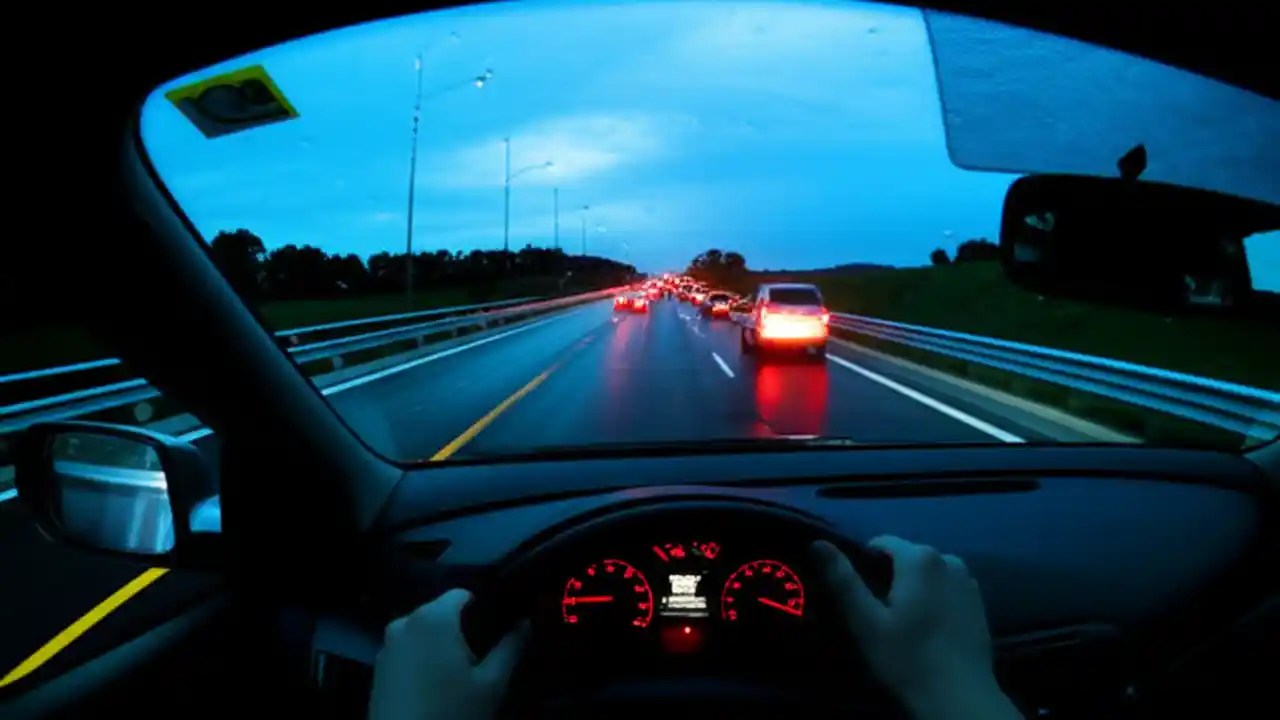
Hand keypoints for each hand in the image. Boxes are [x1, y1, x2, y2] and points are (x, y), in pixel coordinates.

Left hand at [369, 589, 527, 719]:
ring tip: (460, 676)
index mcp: (433, 618)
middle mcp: (405, 622)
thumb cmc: (452, 713)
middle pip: (442, 613)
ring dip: (442, 646)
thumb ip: (511, 647)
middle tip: (481, 661)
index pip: (463, 594)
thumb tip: (527, 621)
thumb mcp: (491, 683)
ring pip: (424, 633)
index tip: (497, 634)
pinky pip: (408, 651)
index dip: (484, 609)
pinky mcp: (378, 668)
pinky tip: (435, 686)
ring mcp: (387, 645)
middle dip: (462, 630)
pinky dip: (423, 659)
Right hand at [810, 538, 1020, 719]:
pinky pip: (946, 589)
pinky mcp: (979, 603)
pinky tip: (929, 629)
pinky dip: (935, 599)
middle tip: (880, 616)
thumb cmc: (907, 658)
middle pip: (906, 557)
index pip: (881, 543)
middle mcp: (949, 559)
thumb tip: (817, 543)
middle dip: (891, 578)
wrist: (960, 697)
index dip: (865, 566)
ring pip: (927, 573)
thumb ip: (842, 579)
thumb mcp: (866, 621)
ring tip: (905, 623)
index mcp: (920, 558)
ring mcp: (968, 581)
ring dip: (914, 588)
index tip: (861, 598)